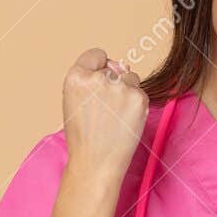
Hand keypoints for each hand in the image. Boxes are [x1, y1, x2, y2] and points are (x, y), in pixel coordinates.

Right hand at [63, 47, 147, 176]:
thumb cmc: (84, 135)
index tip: (100, 81)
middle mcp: (97, 78)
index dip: (99, 67)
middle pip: (115, 67)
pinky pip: (141, 93)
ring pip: (130, 78)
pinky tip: (125, 120)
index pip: (96, 55)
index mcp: (76, 77)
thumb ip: (90, 79)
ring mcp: (119, 87)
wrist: (96, 162)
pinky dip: (137, 105)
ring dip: (127, 92)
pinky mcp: (138, 98)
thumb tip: (120, 65)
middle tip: (106, 109)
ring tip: (115, 116)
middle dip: (114, 82)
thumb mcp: (75, 101)